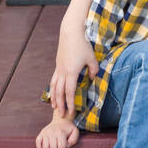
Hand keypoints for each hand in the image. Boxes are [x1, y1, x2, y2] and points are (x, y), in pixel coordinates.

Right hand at [35, 116, 78, 147]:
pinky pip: (38, 142)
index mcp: (61, 132)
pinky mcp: (41, 133)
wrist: (61, 120)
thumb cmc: (68, 127)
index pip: (61, 147)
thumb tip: (66, 147)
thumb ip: (73, 140)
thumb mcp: (75, 132)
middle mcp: (52, 132)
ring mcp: (45, 133)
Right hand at [50, 0, 97, 115]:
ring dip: (54, 98)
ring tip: (55, 107)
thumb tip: (93, 78)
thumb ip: (94, 69)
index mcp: (71, 72)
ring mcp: (58, 68)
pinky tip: (54, 93)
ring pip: (54, 87)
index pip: (70, 92)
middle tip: (62, 115)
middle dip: (61, 105)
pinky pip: (54, 80)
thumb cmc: (82, 44)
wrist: (70, 32)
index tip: (72, 112)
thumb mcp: (92, 57)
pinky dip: (53, 88)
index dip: (70, 103)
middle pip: (60, 92)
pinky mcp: (57, 65)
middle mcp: (63, 72)